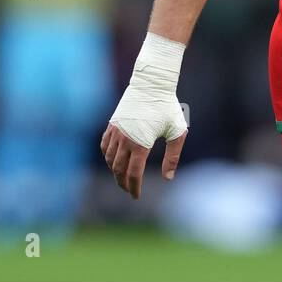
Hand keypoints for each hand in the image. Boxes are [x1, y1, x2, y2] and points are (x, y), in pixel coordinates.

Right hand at [101, 73, 187, 199]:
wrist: (151, 85)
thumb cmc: (167, 107)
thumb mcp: (177, 132)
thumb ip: (173, 156)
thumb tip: (168, 178)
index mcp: (140, 144)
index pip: (133, 174)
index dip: (134, 188)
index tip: (136, 196)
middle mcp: (124, 140)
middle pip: (118, 170)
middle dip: (123, 183)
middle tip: (129, 190)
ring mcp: (116, 132)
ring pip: (110, 159)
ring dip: (115, 172)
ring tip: (123, 178)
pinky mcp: (111, 125)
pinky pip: (105, 147)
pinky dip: (108, 157)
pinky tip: (114, 161)